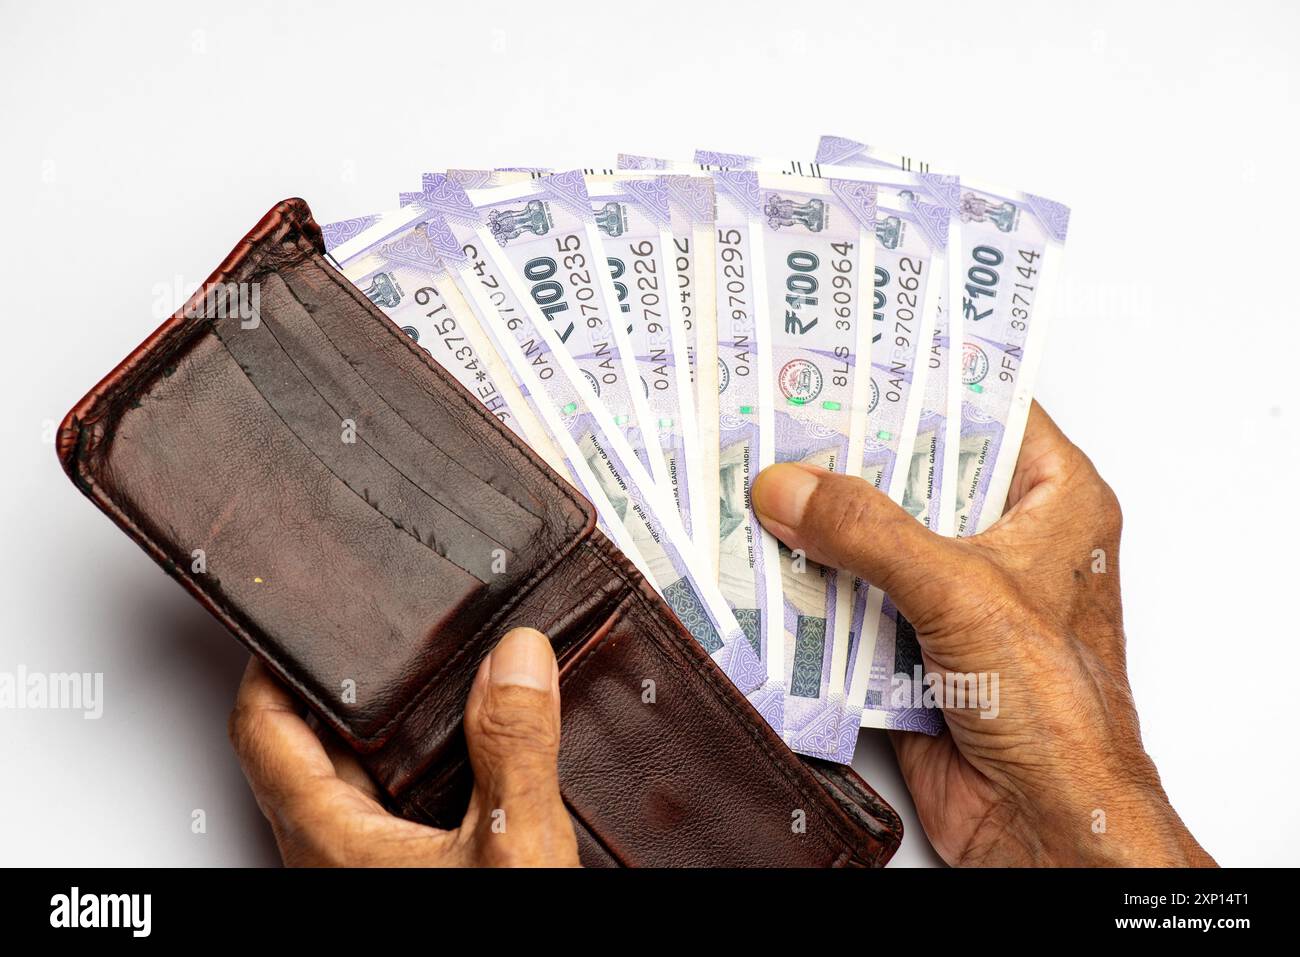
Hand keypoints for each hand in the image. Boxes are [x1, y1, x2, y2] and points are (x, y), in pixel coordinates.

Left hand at [228, 627, 578, 866]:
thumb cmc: (482, 954)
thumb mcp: (508, 852)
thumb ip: (512, 750)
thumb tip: (517, 661)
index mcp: (327, 838)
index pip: (260, 730)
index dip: (268, 666)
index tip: (293, 621)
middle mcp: (333, 858)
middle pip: (306, 752)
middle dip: (344, 692)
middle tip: (382, 642)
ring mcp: (366, 878)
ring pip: (355, 788)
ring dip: (388, 739)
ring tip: (437, 689)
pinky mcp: (408, 887)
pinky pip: (397, 820)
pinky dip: (425, 779)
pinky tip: (477, 769)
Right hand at [751, 402, 1214, 866]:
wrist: (1047, 820)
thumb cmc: (1057, 709)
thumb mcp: (962, 591)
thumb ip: (869, 532)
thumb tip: (790, 487)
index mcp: (1053, 501)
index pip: (985, 409)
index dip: (920, 379)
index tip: (850, 354)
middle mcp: (1005, 539)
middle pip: (916, 472)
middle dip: (849, 455)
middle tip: (782, 415)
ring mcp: (957, 592)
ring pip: (876, 536)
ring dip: (821, 523)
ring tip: (758, 478)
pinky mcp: (914, 641)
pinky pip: (852, 596)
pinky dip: (811, 585)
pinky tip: (764, 559)